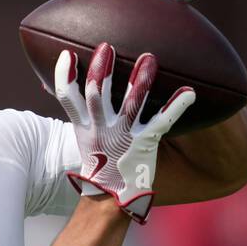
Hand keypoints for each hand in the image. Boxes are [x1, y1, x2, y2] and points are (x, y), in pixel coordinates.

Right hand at [54, 41, 195, 223]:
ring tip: (149, 58)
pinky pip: (162, 122)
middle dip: (101, 71)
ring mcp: (124, 136)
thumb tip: (56, 86)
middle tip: (107, 47)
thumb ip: (78, 110)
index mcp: (84, 126)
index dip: (64, 77)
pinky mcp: (145, 144)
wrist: (113, 198)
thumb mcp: (83, 136)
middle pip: (97, 96)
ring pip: (131, 104)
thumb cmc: (101, 161)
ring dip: (140, 80)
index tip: (67, 53)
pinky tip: (190, 92)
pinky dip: (176, 106)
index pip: (67, 98)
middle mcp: (101, 129)